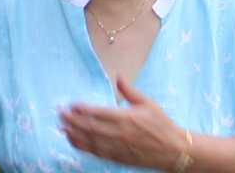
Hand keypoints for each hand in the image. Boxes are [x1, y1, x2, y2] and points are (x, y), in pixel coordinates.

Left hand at [58, 77, 191, 169]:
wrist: (174, 150)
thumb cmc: (162, 125)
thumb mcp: (148, 103)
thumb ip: (130, 91)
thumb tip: (118, 76)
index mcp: (126, 118)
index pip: (98, 113)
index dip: (82, 109)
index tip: (71, 104)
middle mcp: (119, 134)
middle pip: (90, 127)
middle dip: (72, 120)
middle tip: (59, 114)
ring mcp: (118, 147)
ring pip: (90, 141)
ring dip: (74, 134)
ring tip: (61, 127)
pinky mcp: (118, 158)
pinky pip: (96, 152)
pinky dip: (83, 146)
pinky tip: (74, 140)